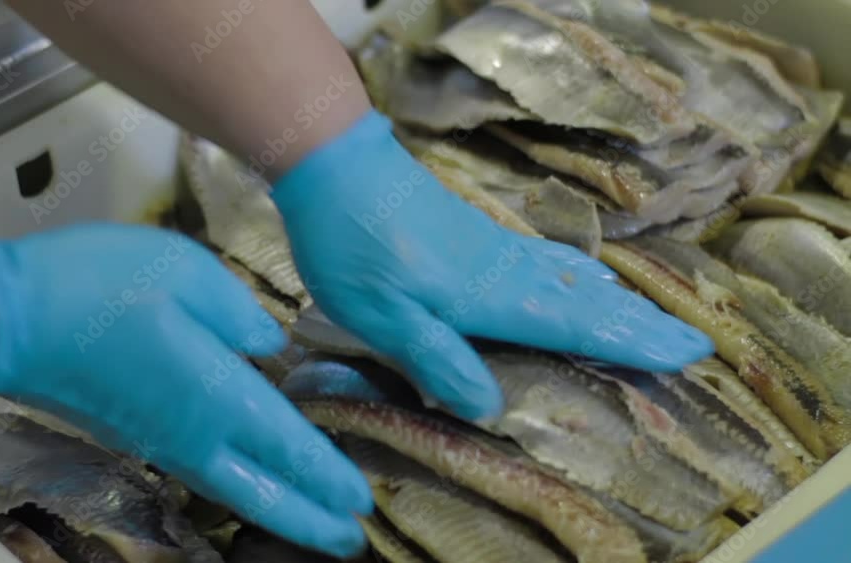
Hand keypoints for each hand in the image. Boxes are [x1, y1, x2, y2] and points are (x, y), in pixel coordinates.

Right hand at [0, 223, 371, 557]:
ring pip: (232, 490)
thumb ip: (241, 314)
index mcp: (217, 394)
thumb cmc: (97, 287)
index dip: (329, 478)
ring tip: (311, 523)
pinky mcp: (133, 434)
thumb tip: (271, 344)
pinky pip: (201, 474)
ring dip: (279, 510)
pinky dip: (238, 489)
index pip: (290, 449)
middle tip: (348, 542)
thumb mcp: (188, 274)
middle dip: (311, 519)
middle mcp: (193, 432)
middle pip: (264, 493)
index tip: (360, 501)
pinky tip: (245, 479)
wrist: (8, 320)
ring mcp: (159, 440)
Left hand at [271, 110, 714, 420]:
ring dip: (618, 301)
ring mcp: (494, 249)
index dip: (630, 343)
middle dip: (641, 324)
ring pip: (572, 278)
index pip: (575, 326)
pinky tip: (585, 275)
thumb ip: (436, 358)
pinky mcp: (478, 236)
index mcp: (488, 297)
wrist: (336, 166)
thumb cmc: (351, 246)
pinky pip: (548, 260)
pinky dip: (580, 274)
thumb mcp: (380, 316)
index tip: (688, 353)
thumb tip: (490, 407)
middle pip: (587, 300)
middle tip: (695, 340)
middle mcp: (504, 271)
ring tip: (655, 318)